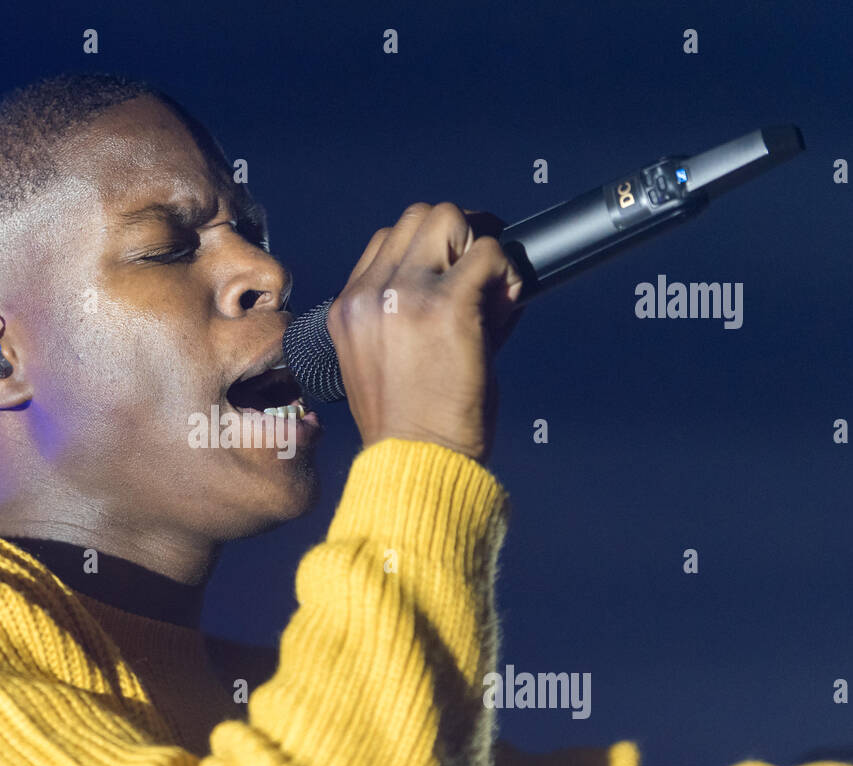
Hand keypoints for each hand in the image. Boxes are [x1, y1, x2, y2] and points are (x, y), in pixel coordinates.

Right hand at [326, 203, 524, 463]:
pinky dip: (504, 274)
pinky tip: (504, 305)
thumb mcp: (386, 359)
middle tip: (476, 278)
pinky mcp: (447, 306)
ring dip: (478, 248)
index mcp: (348, 309)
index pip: (386, 241)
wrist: (416, 462)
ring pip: (449, 219)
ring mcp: (406, 296)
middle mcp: (369, 296)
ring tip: (489, 291)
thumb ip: (411, 311)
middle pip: (417, 216)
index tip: (452, 278)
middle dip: (456, 238)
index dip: (428, 252)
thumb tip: (471, 272)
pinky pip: (489, 255)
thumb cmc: (410, 425)